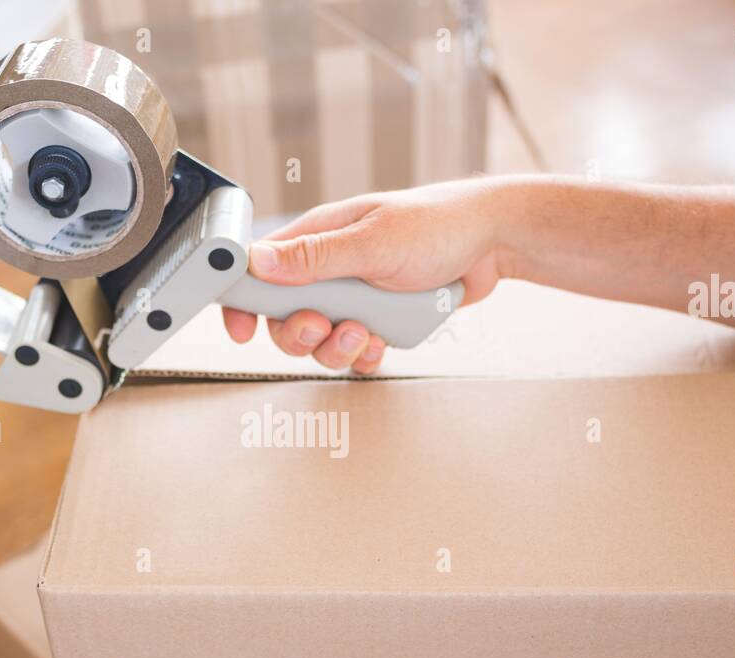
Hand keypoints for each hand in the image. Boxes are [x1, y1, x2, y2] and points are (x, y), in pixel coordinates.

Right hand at [222, 178, 508, 371]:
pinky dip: (365, 355)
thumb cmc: (437, 225)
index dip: (244, 302)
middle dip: (300, 333)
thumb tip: (258, 261)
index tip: (242, 329)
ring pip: (321, 340)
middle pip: (285, 317)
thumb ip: (314, 257)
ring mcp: (355, 295)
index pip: (260, 271)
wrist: (492, 243)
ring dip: (337, 347)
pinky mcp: (378, 318)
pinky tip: (382, 342)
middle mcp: (330, 269)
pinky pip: (356, 351)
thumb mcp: (371, 241)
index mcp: (317, 239)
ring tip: (365, 334)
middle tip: (323, 326)